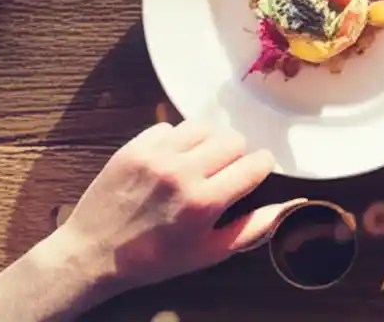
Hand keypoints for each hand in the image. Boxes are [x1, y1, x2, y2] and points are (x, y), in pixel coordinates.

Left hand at [51, 121, 301, 295]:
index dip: (261, 168)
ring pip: (204, 126)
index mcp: (205, 201)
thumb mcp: (210, 252)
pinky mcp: (134, 146)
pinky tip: (170, 159)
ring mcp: (156, 156)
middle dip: (236, 155)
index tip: (253, 175)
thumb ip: (254, 228)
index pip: (256, 163)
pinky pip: (170, 126)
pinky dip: (176, 140)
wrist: (92, 253)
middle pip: (234, 140)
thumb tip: (290, 204)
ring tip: (198, 161)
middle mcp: (183, 172)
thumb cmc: (156, 258)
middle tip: (222, 173)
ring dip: (208, 142)